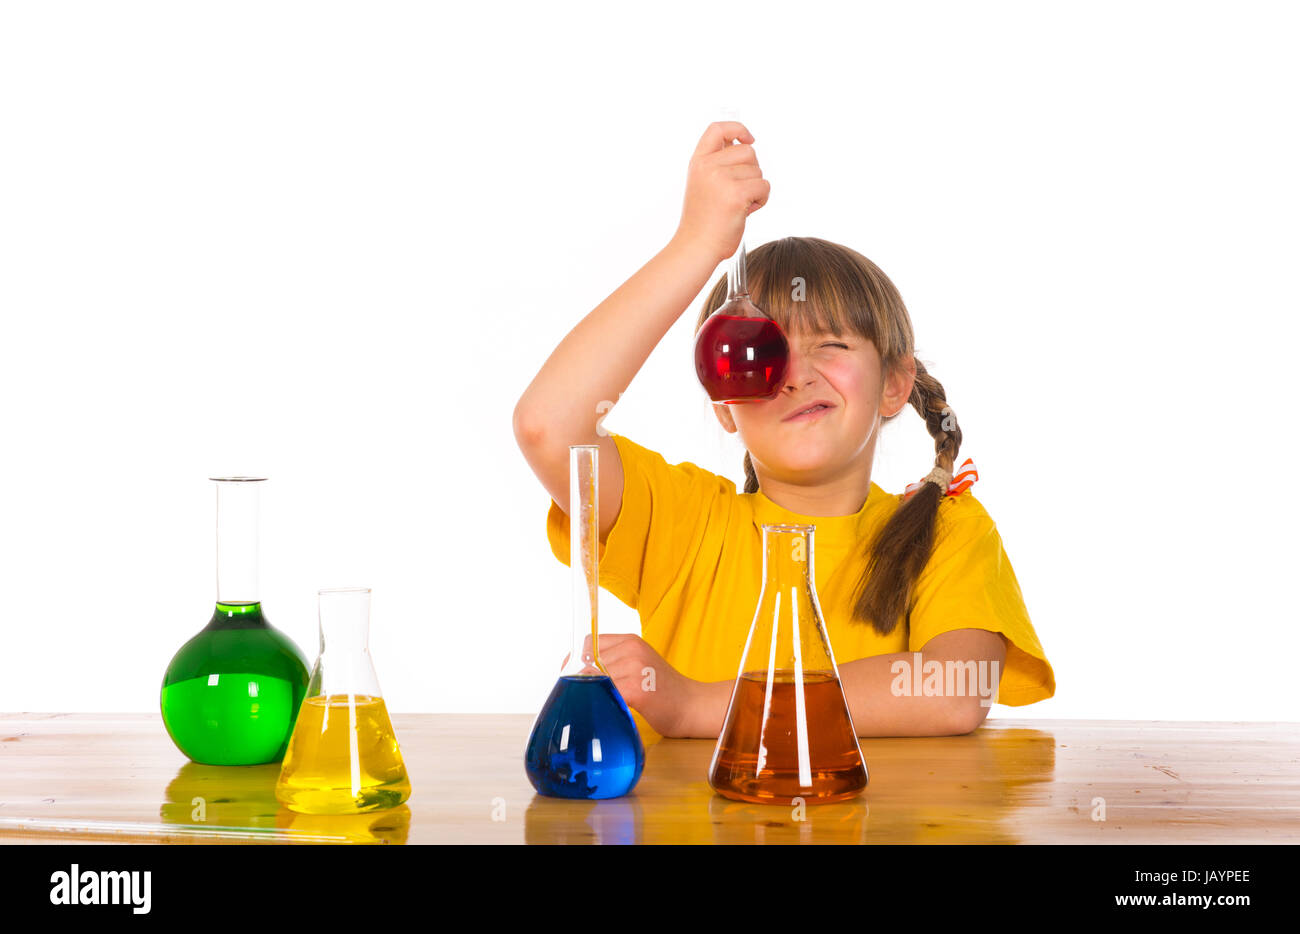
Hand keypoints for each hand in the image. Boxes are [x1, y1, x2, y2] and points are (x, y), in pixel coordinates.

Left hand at [585, 633, 700, 737]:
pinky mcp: (637, 689)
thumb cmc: (663, 690)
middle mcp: (632, 649)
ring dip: (595, 695)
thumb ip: (614, 662)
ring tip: (607, 705)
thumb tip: (577, 672)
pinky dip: (604, 704)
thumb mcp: (639, 664)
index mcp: (630, 641)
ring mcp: (635, 668)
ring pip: (595, 680)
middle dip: (585, 681)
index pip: (588, 643)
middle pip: (588, 663)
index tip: (572, 677)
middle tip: (590, 697)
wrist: (693, 706)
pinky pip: (606, 694)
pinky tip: (613, 710)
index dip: (576, 661)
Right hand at [673, 121, 769, 265]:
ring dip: (755, 188)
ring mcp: (721, 179)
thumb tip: (746, 146)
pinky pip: (764, 186)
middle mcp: (708, 167)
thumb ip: (718, 165)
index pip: (718, 129)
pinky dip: (761, 200)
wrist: (696, 247)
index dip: (737, 129)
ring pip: (758, 171)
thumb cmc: (703, 222)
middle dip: (751, 170)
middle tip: (739, 192)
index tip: (748, 139)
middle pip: (747, 151)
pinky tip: (746, 211)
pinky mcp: (737, 194)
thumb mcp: (702, 184)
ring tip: (738, 205)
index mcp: (698, 162)